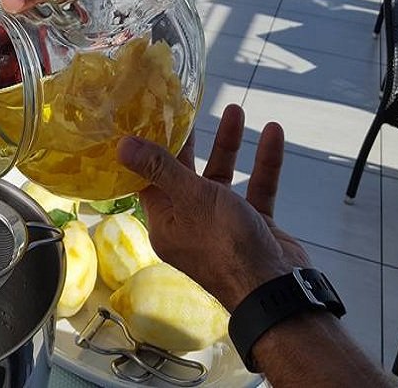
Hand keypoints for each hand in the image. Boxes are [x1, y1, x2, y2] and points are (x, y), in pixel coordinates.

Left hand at [118, 104, 309, 310]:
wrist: (276, 290)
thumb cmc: (226, 245)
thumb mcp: (189, 199)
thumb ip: (160, 169)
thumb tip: (121, 146)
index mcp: (165, 222)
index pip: (149, 179)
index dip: (149, 149)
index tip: (150, 119)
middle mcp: (190, 223)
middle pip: (186, 174)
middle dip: (191, 141)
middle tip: (190, 108)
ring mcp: (223, 225)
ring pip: (222, 178)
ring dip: (229, 146)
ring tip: (235, 110)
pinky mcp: (253, 226)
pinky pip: (257, 188)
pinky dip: (264, 163)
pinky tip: (274, 133)